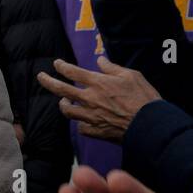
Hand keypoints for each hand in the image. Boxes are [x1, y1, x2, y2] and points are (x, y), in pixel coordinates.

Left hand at [37, 57, 160, 141]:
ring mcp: (91, 116)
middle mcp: (90, 99)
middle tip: (40, 77)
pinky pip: (81, 128)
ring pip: (67, 110)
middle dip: (47, 81)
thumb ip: (112, 68)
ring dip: (62, 104)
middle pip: (60, 89)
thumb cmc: (144, 98)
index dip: (61, 66)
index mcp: (98, 83)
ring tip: (63, 100)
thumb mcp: (131, 75)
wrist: (152, 125)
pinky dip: (80, 123)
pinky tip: (81, 121)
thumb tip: (100, 60)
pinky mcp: (97, 131)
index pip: (72, 71)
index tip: (56, 64)